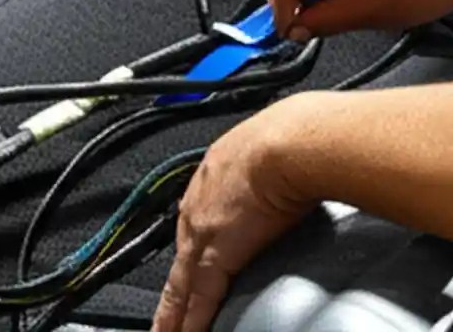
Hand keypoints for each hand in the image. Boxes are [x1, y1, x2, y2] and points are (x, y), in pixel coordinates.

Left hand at [152, 97, 318, 331]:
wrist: (289, 145)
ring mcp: (202, 234)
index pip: (195, 222)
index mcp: (211, 177)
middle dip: (172, 289)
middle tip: (162, 316)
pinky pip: (196, 300)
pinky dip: (188, 323)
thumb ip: (267, 168)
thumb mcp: (267, 147)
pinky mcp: (214, 258)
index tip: (185, 266)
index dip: (190, 249)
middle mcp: (198, 207)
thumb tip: (286, 177)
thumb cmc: (290, 140)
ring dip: (171, 314)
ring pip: (180, 286)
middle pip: (179, 259)